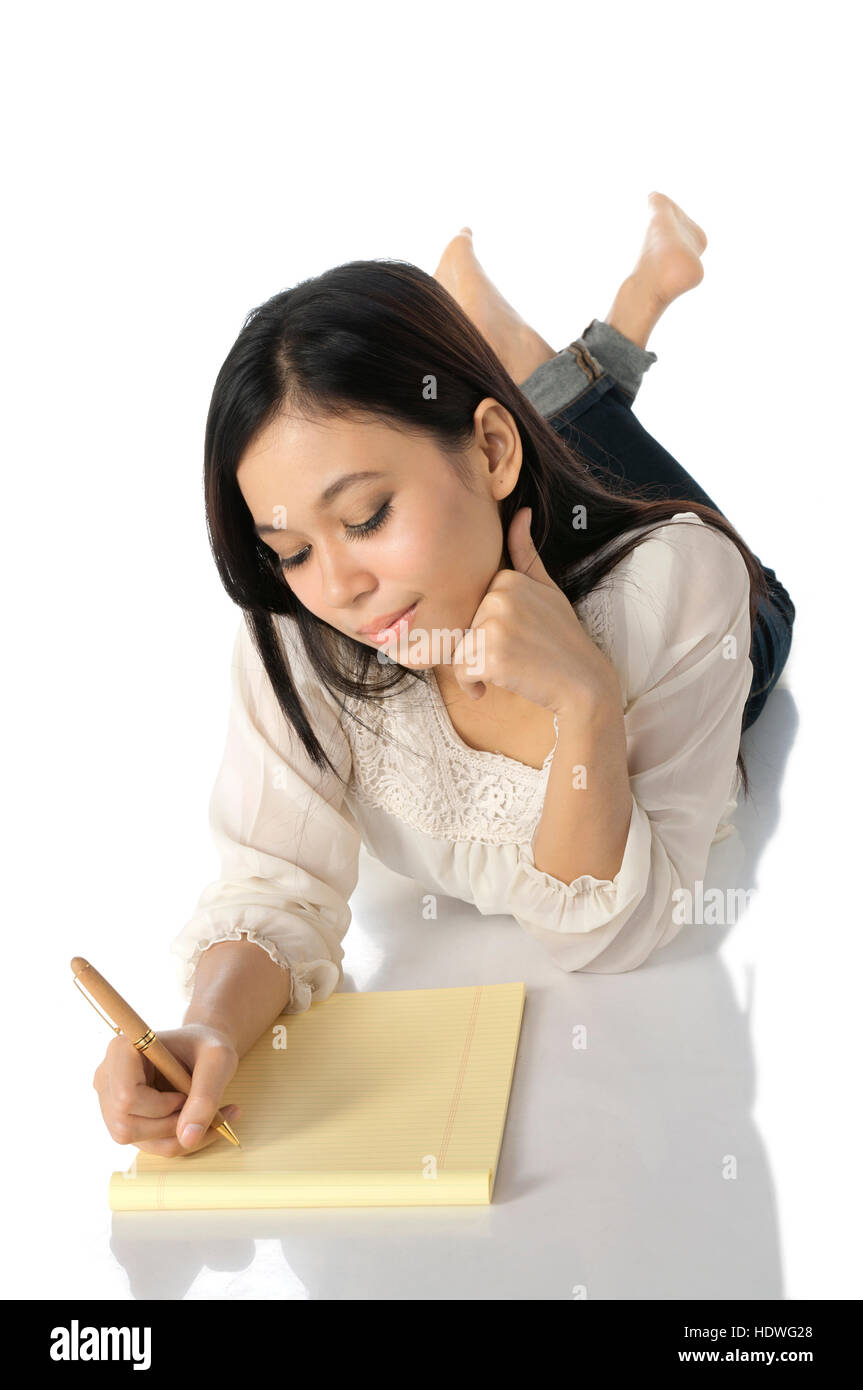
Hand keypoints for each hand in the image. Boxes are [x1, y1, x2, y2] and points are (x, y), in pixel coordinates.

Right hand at [93, 1023, 240, 1156]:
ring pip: (138, 1141)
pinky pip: (149, 1145)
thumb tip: (188, 1139)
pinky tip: (202, 1123)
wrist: (201, 1049)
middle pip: (126, 1126)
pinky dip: (180, 1140)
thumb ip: (205, 1096)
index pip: (125, 1097)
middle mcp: (107, 1078)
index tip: (186, 1093)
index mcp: (121, 1050)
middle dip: (171, 1125)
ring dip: (178, 1135)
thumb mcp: (218, 1060)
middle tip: (202, 1108)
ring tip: (208, 1114)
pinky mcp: (123, 1120)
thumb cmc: (207, 1046)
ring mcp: (111, 1102)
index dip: (160, 1106)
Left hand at [451, 507, 620, 716]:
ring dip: (475, 669)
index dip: (484, 628)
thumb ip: (526, 554)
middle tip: (513, 657)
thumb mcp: (547, 590)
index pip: (472, 608)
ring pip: (459, 650)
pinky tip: (492, 688)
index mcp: (508, 579)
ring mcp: (496, 625)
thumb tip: (520, 512)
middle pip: (463, 628)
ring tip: (506, 671)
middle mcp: (500, 597)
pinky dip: (473, 686)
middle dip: (480, 649)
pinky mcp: (491, 655)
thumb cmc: (562, 639)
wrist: (584, 683)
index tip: (510, 639)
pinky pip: (461, 672)